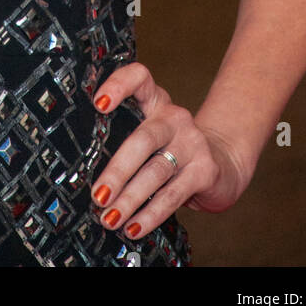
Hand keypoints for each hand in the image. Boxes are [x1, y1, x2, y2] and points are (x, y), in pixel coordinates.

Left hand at [88, 61, 249, 240]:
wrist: (222, 162)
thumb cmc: (172, 149)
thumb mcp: (151, 134)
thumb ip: (124, 139)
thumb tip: (83, 172)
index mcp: (156, 102)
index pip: (139, 78)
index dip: (119, 85)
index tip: (98, 103)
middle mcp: (174, 118)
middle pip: (142, 139)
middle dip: (117, 170)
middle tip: (98, 195)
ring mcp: (192, 142)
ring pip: (156, 171)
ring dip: (130, 199)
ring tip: (110, 218)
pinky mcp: (205, 170)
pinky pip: (172, 195)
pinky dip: (150, 215)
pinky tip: (134, 227)